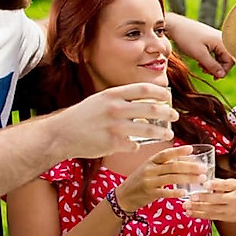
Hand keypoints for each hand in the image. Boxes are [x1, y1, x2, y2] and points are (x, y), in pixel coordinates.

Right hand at [51, 83, 176, 158]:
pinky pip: (134, 145)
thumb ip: (121, 99)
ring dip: (162, 133)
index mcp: (112, 95)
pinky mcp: (113, 144)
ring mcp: (114, 127)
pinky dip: (137, 145)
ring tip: (169, 135)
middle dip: (168, 114)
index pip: (144, 89)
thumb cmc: (83, 116)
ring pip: (149, 130)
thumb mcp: (101, 100)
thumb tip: (146, 99)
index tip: (168, 96)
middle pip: (152, 110)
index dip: (160, 92)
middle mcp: (115, 109)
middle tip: (175, 117)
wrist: (60, 134)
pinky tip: (136, 145)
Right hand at [114, 145, 207, 210]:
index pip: (165, 154)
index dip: (178, 151)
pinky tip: (185, 192)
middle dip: (190, 167)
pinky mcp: (149, 193)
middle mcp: (149, 169)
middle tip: (204, 168)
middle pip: (172, 166)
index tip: (191, 149)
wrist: (124, 196)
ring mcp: (149, 181)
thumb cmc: (142, 180)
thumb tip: (189, 158)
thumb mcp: (151, 168)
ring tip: (201, 179)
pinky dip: (175, 192)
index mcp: (151, 161)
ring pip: (171, 178)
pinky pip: (164, 192)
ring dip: (188, 178)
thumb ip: (166, 164)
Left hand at [166, 13, 234, 78]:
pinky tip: (200, 61)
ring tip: (201, 66)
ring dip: (212, 64)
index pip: (230, 61)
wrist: (175, 25)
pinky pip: (216, 52)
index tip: (213, 77)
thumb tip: (222, 76)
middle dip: (217, 68)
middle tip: (205, 71)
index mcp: (222, 42)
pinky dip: (209, 59)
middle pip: (226, 59)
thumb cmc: (186, 38)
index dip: (223, 71)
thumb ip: (212, 66)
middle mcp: (222, 39)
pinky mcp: (211, 39)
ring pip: (220, 57)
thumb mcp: (199, 55)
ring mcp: (217, 39)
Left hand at [184, 178, 235, 222]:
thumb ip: (220, 183)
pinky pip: (210, 216)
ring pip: (212, 209)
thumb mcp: (234, 185)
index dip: (215, 185)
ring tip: (185, 206)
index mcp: (235, 187)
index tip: (205, 184)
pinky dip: (199, 215)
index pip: (225, 185)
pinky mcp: (224, 217)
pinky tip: (189, 213)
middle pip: (217, 199)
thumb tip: (202, 179)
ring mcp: (229, 210)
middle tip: (191, 197)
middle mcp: (233, 199)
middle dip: (203, 198)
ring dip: (197, 208)